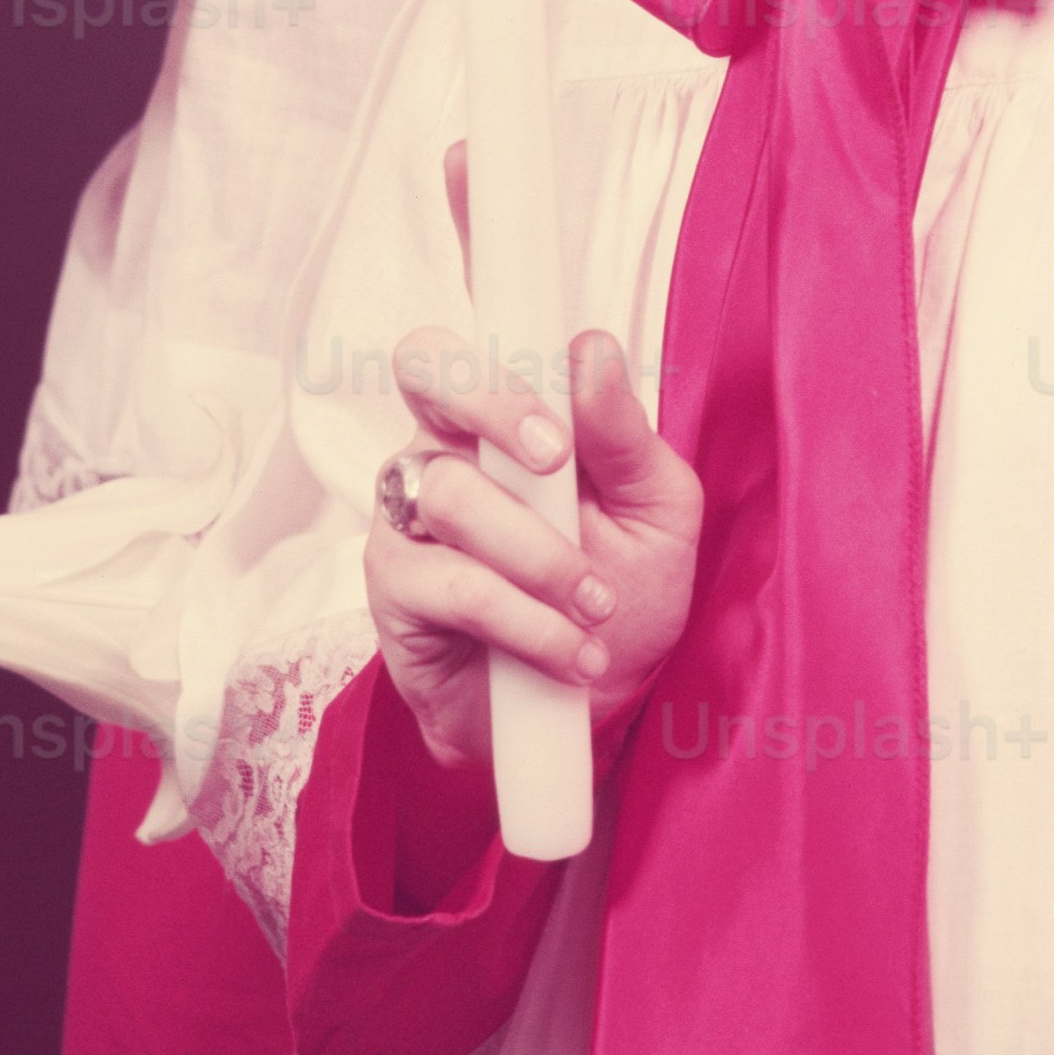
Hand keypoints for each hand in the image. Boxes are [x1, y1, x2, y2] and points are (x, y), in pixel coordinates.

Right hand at [364, 314, 702, 775]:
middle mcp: (443, 453)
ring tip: (597, 606)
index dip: (492, 358)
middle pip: (423, 373)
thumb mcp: (655, 509)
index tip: (559, 419)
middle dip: (494, 404)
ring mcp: (409, 522)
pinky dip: (527, 620)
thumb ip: (625, 435)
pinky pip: (456, 588)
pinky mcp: (398, 597)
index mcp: (503, 419)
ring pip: (453, 496)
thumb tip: (591, 351)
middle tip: (557, 462)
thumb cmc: (625, 590)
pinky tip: (570, 650)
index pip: (461, 348)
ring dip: (541, 556)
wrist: (597, 705)